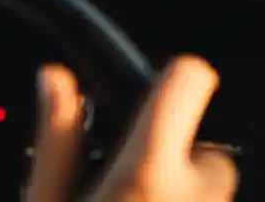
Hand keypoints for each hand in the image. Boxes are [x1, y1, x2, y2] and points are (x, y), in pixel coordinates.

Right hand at [26, 55, 238, 200]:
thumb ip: (58, 141)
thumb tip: (55, 79)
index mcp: (149, 174)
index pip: (190, 78)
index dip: (172, 76)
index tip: (155, 88)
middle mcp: (201, 194)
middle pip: (200, 144)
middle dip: (173, 161)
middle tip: (127, 195)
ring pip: (210, 185)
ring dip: (183, 194)